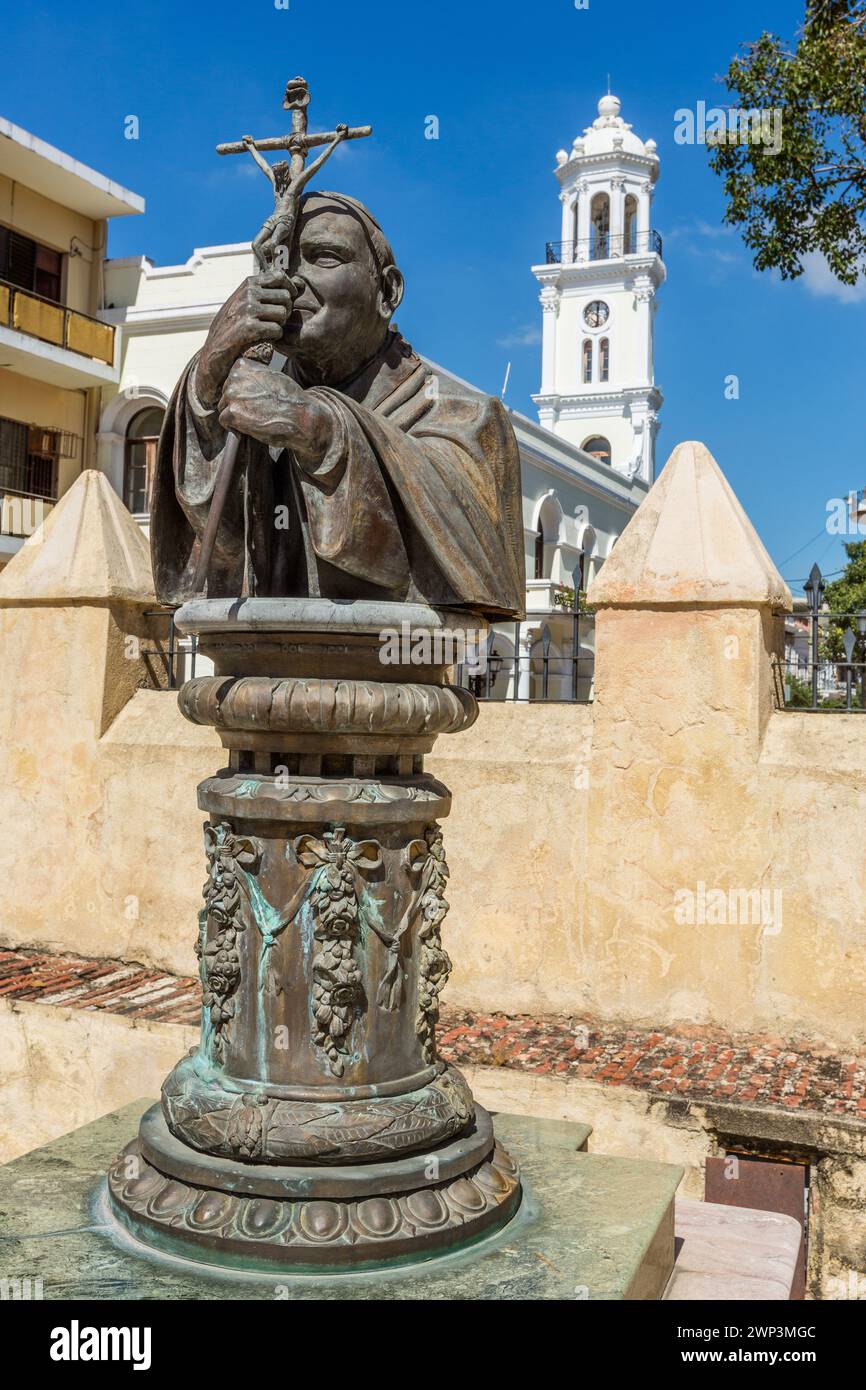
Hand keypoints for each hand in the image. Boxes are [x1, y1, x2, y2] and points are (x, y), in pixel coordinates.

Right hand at [195, 271, 294, 408]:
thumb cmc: (234, 326)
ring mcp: (248, 309)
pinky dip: (274, 337)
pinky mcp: (249, 328)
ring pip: (283, 313)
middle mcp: (248, 293)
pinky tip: (264, 339)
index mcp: (248, 284)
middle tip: (276, 321)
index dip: (289, 289)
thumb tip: (298, 284)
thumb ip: (266, 291)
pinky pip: (277, 330)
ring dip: (279, 325)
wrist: (214, 351)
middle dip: (285, 311)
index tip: (288, 300)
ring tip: (268, 330)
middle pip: (285, 297)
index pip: (279, 276)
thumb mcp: (245, 301)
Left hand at [217, 361, 332, 466]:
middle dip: (238, 404)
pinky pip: (224, 421)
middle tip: (258, 411)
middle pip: (225, 394)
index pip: (231, 380)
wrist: (301, 417)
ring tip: (256, 418)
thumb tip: (238, 383)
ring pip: (223, 407)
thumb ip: (253, 376)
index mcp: (242, 365)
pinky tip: (251, 426)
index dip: (243, 392)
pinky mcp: (231, 412)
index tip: (256, 398)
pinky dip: (234, 427)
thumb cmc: (290, 399)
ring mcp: (232, 394)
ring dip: (236, 415)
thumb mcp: (271, 376)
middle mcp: (234, 376)